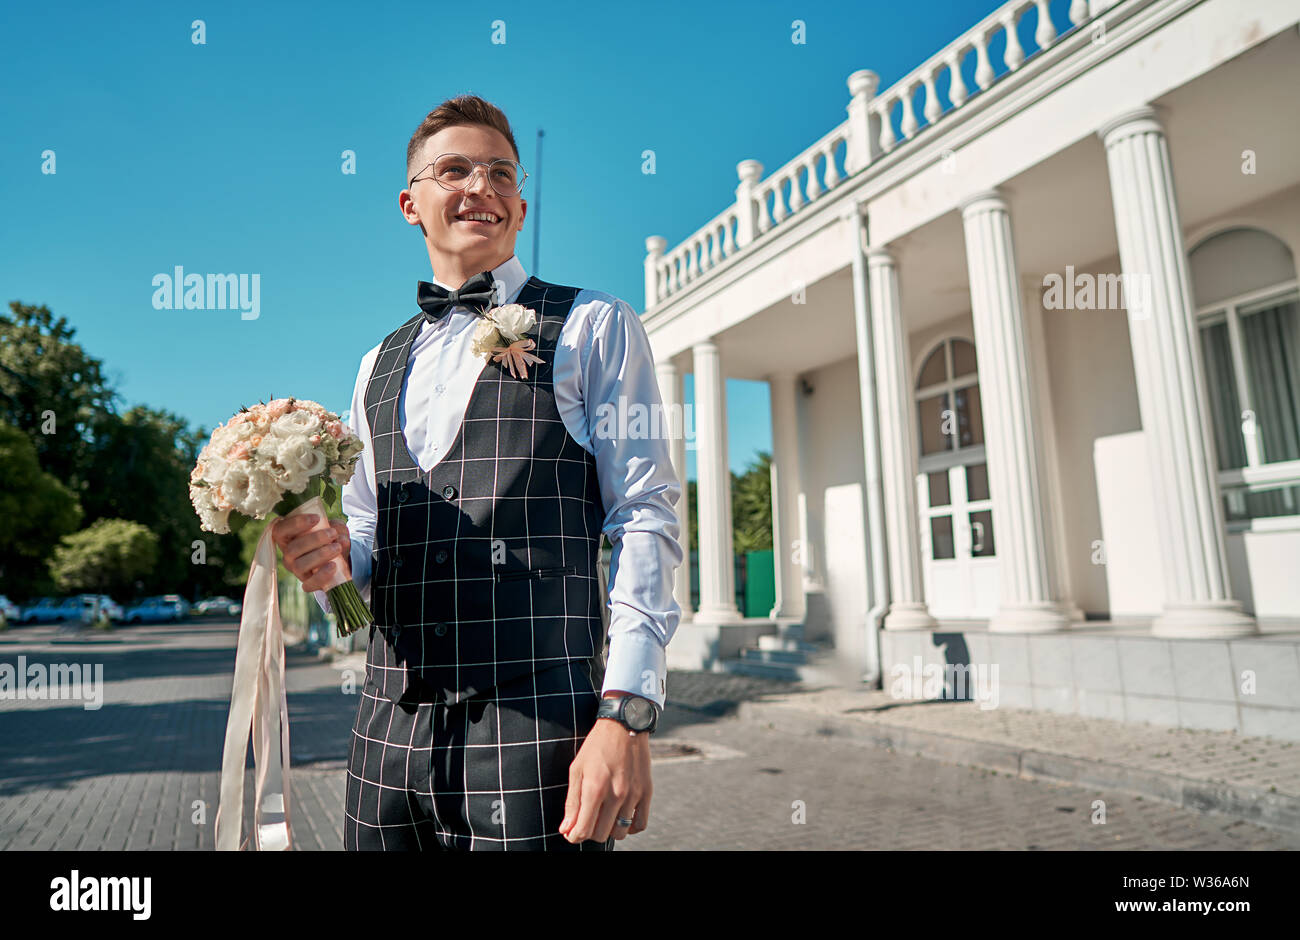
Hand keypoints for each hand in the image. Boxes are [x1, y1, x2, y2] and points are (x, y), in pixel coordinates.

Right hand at [271, 514, 350, 592]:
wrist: (341, 560)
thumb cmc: (331, 539)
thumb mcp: (335, 528)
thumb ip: (338, 528)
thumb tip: (340, 538)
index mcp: (289, 538)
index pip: (280, 530)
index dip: (295, 523)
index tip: (316, 518)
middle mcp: (289, 555)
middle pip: (291, 549)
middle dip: (314, 540)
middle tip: (332, 533)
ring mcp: (297, 571)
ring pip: (299, 565)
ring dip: (319, 555)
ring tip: (337, 548)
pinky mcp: (308, 583)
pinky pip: (309, 584)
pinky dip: (322, 575)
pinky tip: (333, 566)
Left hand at [559, 694, 652, 843]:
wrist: (624, 725)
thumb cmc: (596, 746)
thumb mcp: (577, 770)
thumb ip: (572, 802)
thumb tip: (566, 829)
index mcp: (595, 788)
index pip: (583, 830)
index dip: (574, 836)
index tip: (571, 833)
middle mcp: (616, 795)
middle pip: (600, 834)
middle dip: (589, 832)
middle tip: (586, 821)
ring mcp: (634, 795)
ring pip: (620, 832)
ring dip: (608, 829)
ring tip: (603, 817)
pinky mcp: (646, 792)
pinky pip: (640, 824)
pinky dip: (629, 827)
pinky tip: (621, 817)